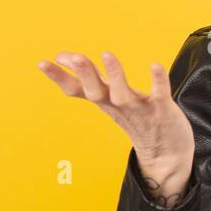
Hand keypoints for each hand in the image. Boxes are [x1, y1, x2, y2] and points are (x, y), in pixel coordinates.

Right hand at [36, 51, 195, 205]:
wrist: (167, 156)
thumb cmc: (138, 121)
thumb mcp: (110, 101)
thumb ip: (94, 81)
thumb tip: (72, 59)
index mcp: (105, 102)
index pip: (77, 90)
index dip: (60, 77)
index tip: (43, 62)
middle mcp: (119, 106)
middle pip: (96, 91)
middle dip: (85, 74)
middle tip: (73, 57)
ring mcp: (140, 109)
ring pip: (123, 94)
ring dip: (115, 75)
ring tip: (106, 54)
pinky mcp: (162, 110)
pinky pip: (160, 94)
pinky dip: (158, 81)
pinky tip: (155, 65)